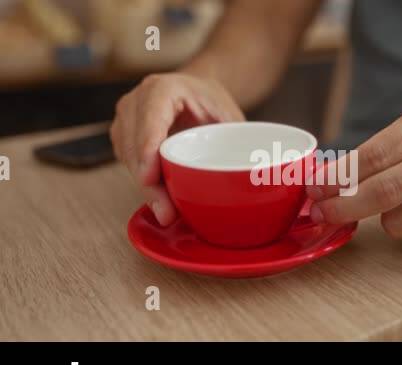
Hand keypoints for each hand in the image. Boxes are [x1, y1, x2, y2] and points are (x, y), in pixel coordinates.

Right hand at [110, 72, 244, 224]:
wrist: (198, 93)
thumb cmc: (213, 103)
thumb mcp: (230, 116)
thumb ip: (235, 140)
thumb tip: (252, 175)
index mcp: (164, 88)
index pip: (150, 118)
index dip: (147, 148)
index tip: (150, 178)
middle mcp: (138, 100)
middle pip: (134, 144)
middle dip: (148, 182)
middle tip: (166, 211)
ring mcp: (127, 119)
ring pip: (127, 158)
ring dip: (146, 188)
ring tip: (167, 212)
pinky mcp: (123, 137)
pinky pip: (128, 164)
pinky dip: (144, 184)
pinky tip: (161, 200)